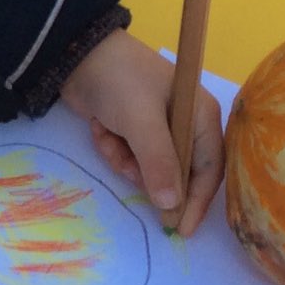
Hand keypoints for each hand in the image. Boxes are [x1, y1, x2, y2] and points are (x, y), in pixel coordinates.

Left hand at [58, 29, 223, 236]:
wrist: (75, 55)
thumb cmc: (120, 82)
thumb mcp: (142, 122)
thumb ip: (159, 164)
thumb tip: (170, 204)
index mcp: (201, 116)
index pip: (209, 170)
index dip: (197, 202)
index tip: (181, 230)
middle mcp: (186, 123)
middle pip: (178, 173)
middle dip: (150, 176)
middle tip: (130, 172)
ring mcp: (157, 127)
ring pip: (148, 169)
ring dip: (125, 161)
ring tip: (111, 139)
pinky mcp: (131, 129)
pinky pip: (128, 157)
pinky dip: (112, 149)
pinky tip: (100, 129)